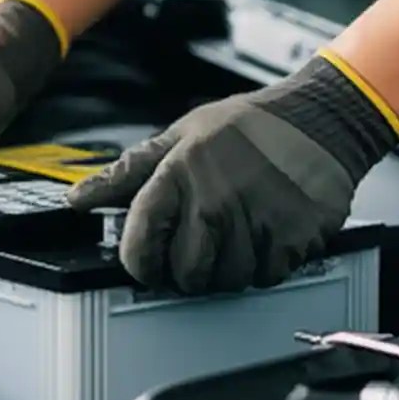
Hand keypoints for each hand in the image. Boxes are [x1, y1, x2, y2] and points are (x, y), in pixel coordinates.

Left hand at [67, 55, 398, 294]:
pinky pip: (267, 276)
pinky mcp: (295, 237)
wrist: (321, 118)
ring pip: (228, 281)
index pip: (141, 243)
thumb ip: (127, 174)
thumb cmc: (247, 126)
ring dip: (228, 268)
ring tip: (236, 234)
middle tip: (199, 248)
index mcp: (179, 174)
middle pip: (186, 274)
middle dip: (187, 270)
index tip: (147, 262)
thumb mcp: (178, 137)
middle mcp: (217, 200)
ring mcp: (257, 221)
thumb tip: (77, 199)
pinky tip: (264, 234)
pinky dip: (264, 265)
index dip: (139, 262)